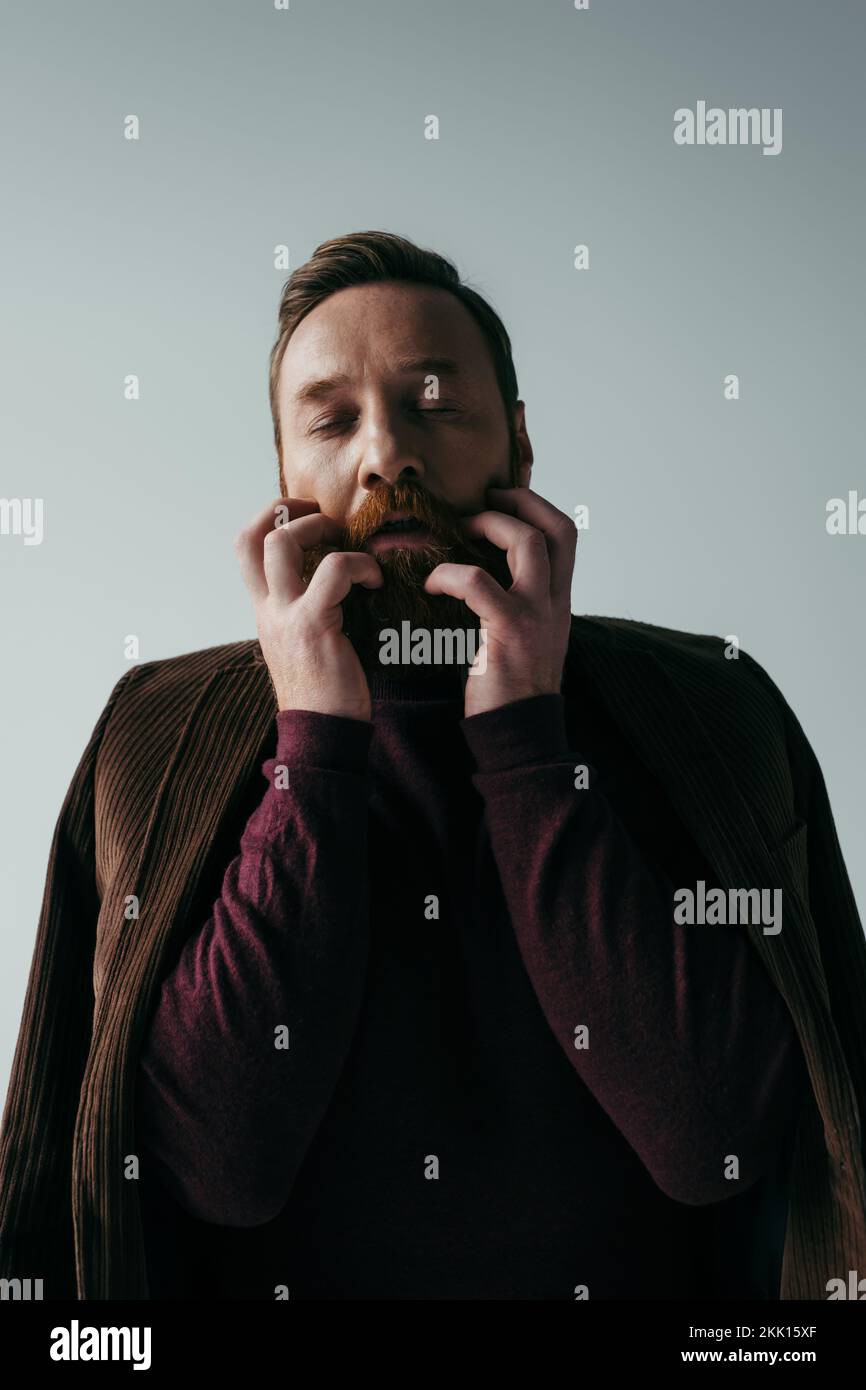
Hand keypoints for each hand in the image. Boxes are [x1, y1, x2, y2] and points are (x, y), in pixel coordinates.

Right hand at [235, 497, 382, 721]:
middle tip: (330, 522)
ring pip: (281, 544)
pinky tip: (377, 582)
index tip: (305, 516)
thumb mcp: (306, 645)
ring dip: (321, 529)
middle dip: (291, 512)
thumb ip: (308, 612)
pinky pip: (334, 570)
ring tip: (352, 546)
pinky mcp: (313, 626)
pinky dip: (360, 565)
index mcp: (265, 613)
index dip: (270, 518)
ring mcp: (285, 617)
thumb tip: (338, 582)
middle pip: (253, 537)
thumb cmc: (327, 694)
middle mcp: (267, 611)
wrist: (325, 737)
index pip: (244, 548)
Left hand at [422, 486, 576, 717]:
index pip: (565, 537)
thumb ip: (515, 605)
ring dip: (490, 526)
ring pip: (528, 544)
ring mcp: (538, 615)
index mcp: (558, 602)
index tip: (503, 499)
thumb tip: (483, 578)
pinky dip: (451, 574)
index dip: (536, 508)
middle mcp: (556, 603)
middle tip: (481, 502)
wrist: (517, 734)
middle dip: (519, 503)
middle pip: (556, 530)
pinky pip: (479, 584)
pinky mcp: (511, 631)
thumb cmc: (508, 690)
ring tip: (460, 531)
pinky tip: (430, 583)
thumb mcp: (525, 639)